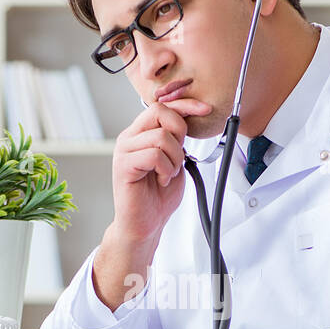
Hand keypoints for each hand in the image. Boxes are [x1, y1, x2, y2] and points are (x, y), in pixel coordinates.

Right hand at [110, 96, 211, 244]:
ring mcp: (124, 151)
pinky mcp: (124, 166)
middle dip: (180, 133)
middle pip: (159, 112)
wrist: (145, 224)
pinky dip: (166, 170)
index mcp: (140, 134)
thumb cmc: (158, 196)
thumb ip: (176, 140)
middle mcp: (129, 138)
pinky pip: (154, 155)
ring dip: (174, 159)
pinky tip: (162, 180)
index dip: (185, 105)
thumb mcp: (174, 160)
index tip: (205, 110)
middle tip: (179, 157)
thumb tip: (189, 119)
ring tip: (168, 174)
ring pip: (161, 137)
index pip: (161, 106)